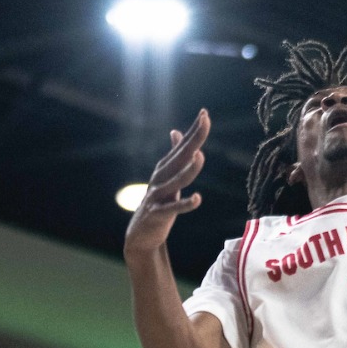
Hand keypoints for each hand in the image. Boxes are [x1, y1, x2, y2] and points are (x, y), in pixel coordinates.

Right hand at [124, 110, 210, 259]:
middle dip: (193, 140)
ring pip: (176, 180)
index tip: (205, 113)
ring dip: (189, 169)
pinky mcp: (158, 214)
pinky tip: (197, 199)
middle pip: (180, 156)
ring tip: (200, 156)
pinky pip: (173, 208)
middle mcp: (160, 178)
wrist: (141, 233)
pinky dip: (185, 204)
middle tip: (205, 121)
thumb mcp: (167, 177)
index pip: (182, 146)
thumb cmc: (159, 202)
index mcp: (165, 168)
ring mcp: (158, 195)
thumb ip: (173, 155)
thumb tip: (176, 131)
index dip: (193, 131)